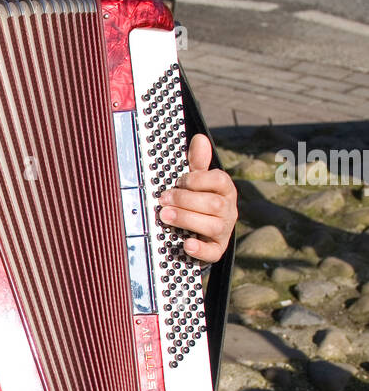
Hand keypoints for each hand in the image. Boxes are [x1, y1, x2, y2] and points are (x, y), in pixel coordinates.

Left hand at [158, 133, 236, 264]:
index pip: (219, 180)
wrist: (200, 231)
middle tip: (163, 199)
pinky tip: (186, 243)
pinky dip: (200, 249)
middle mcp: (228, 210)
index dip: (198, 180)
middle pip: (213, 204)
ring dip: (186, 219)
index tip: (179, 181)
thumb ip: (197, 163)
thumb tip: (199, 138)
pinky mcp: (216, 250)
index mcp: (224, 190)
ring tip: (165, 216)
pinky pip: (212, 252)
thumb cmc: (197, 201)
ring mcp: (223, 231)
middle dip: (186, 200)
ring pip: (212, 225)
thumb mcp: (196, 181)